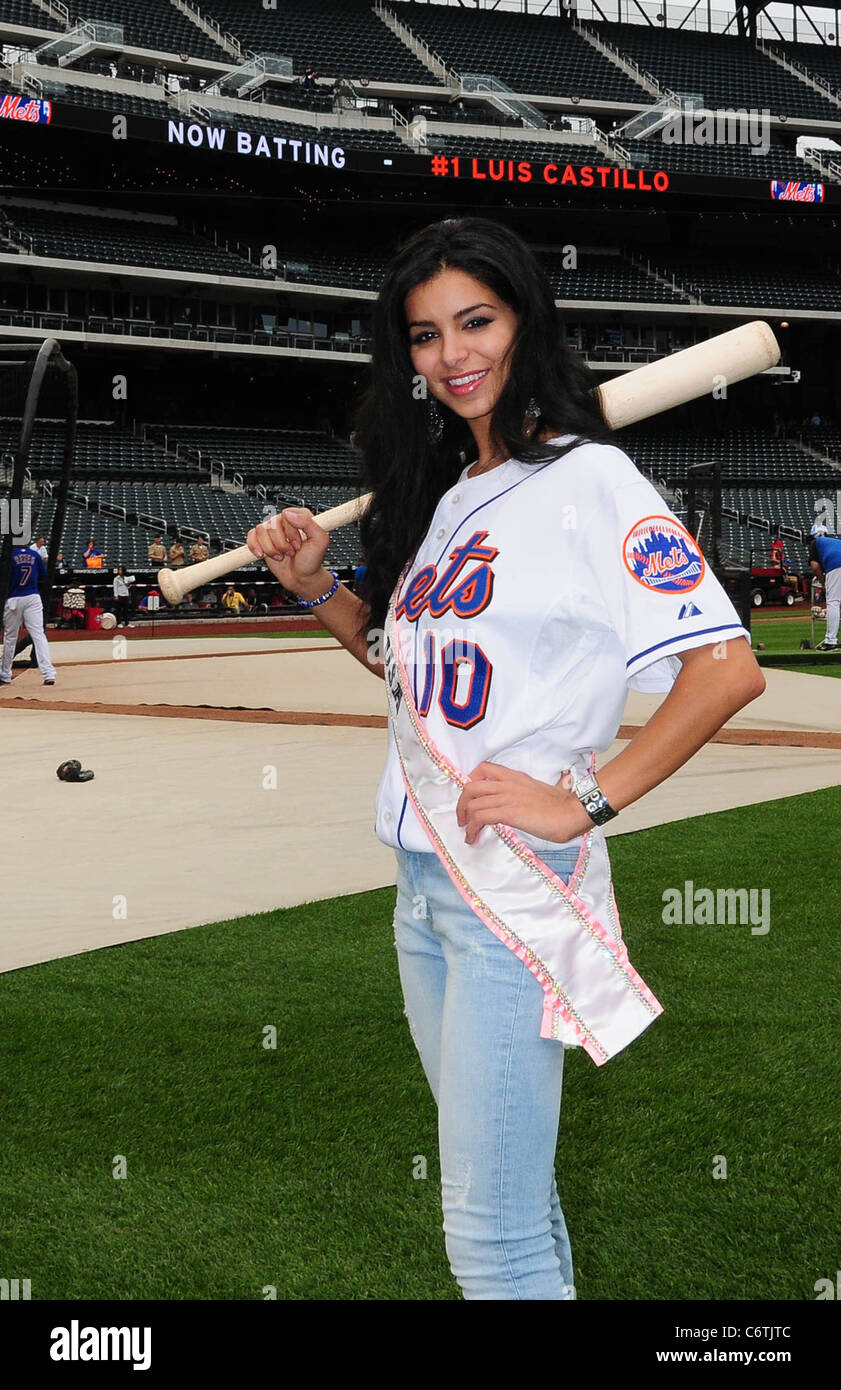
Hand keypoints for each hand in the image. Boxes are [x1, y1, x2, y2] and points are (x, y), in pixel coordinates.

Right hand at [246, 508, 329, 593]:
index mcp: (301, 517)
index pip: (287, 514)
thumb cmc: (311, 561)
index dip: (290, 532)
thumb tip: (288, 513)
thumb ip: (308, 523)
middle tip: (291, 552)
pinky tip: (262, 554)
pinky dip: (255, 546)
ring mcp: (273, 531)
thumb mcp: (319, 541)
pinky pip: (251, 535)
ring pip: (261, 530)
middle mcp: (286, 522)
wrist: (301, 578)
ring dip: (271, 548)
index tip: (298, 545)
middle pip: (272, 524)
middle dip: (281, 543)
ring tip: (281, 555)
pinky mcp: (263, 540)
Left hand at [455, 762, 590, 846]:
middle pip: (470, 787)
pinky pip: (480, 818)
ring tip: (468, 833)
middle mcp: (507, 784)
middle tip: (462, 819)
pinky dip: (472, 829)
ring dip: (465, 821)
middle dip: (461, 804)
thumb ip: (526, 792)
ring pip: (472, 803)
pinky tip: (473, 838)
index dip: (470, 782)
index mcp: (515, 777)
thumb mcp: (540, 790)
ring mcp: (507, 797)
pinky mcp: (509, 812)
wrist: (572, 812)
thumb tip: (524, 802)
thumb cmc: (562, 806)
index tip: (470, 798)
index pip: (483, 768)